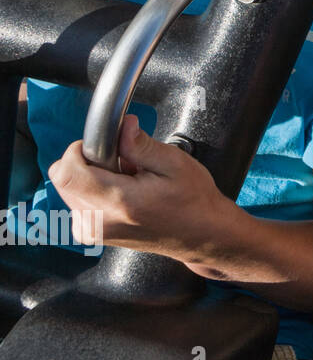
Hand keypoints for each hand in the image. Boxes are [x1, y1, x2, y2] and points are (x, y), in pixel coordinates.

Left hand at [48, 114, 234, 257]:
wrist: (201, 234)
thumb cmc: (193, 200)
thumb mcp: (175, 163)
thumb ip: (142, 145)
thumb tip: (123, 125)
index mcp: (119, 202)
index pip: (66, 173)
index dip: (78, 151)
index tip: (103, 147)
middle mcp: (99, 221)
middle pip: (63, 179)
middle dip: (88, 162)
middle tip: (123, 165)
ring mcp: (93, 231)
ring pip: (67, 189)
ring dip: (91, 177)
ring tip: (126, 181)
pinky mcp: (92, 234)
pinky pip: (75, 202)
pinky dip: (93, 191)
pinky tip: (121, 194)